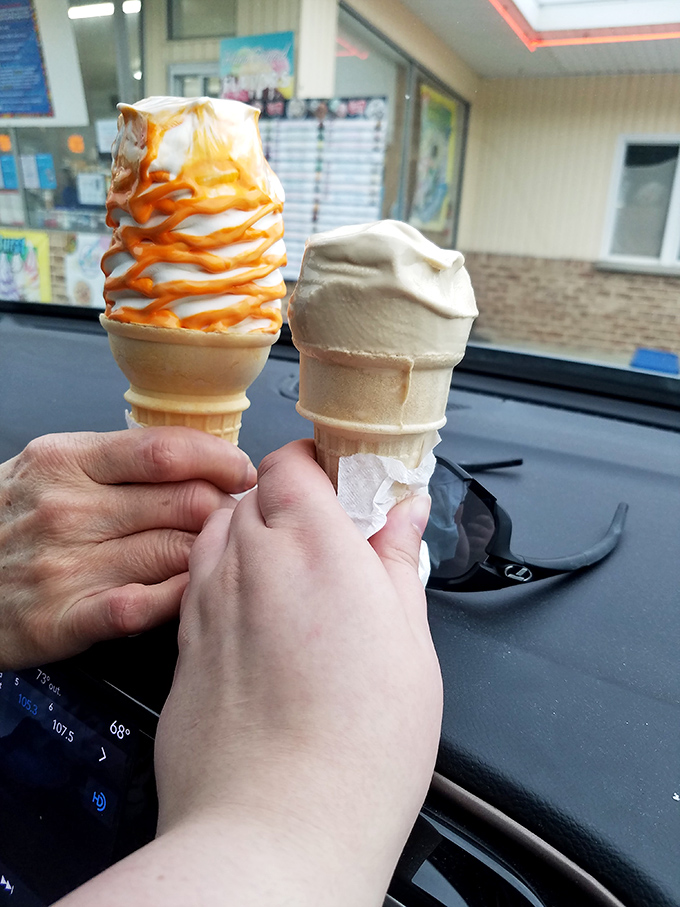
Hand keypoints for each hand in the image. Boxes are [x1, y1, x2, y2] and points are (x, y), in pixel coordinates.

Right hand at [0, 428, 255, 669]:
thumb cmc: (13, 520)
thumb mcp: (53, 468)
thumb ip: (121, 462)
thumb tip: (202, 462)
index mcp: (67, 461)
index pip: (165, 451)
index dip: (219, 460)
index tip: (241, 471)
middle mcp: (67, 510)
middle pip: (183, 502)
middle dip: (225, 510)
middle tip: (236, 519)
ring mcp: (65, 565)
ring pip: (177, 553)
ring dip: (211, 554)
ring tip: (219, 554)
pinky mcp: (65, 618)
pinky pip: (145, 606)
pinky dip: (180, 597)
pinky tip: (190, 592)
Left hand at [153, 440, 441, 905]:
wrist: (276, 829)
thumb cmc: (356, 748)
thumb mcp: (409, 640)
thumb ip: (398, 561)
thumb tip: (404, 513)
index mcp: (314, 544)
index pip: (293, 462)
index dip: (319, 469)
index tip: (346, 493)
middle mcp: (250, 559)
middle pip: (254, 491)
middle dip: (291, 502)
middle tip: (331, 544)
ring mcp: (208, 599)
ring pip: (221, 531)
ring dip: (253, 536)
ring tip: (294, 583)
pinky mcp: (183, 641)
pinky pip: (199, 580)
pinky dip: (227, 579)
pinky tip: (260, 623)